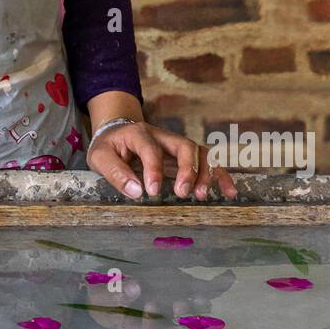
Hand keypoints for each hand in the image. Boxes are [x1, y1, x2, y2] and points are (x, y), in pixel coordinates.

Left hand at [86, 121, 236, 201]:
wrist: (116, 132)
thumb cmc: (109, 147)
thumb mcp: (100, 158)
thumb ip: (116, 173)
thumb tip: (137, 192)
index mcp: (138, 133)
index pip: (151, 149)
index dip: (154, 169)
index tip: (151, 191)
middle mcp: (162, 136)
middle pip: (184, 146)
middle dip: (188, 169)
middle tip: (183, 193)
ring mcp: (176, 145)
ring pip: (200, 153)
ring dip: (206, 173)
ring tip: (203, 195)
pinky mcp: (184, 156)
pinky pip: (207, 162)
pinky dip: (220, 175)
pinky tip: (228, 192)